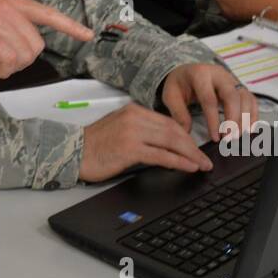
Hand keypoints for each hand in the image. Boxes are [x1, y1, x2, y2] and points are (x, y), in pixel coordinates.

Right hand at [0, 0, 92, 77]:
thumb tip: (1, 39)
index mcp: (9, 0)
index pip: (47, 12)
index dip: (69, 25)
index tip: (87, 34)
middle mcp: (9, 9)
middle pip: (36, 45)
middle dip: (21, 61)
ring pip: (24, 56)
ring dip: (8, 68)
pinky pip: (8, 60)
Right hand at [80, 103, 212, 181]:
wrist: (71, 152)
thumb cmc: (94, 145)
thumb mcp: (119, 129)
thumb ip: (140, 131)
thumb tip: (165, 145)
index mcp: (133, 110)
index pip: (168, 122)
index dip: (186, 135)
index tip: (197, 147)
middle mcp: (134, 118)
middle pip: (173, 130)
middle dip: (193, 146)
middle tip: (206, 158)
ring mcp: (132, 132)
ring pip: (171, 141)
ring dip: (191, 154)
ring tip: (202, 164)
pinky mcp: (129, 148)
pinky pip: (161, 155)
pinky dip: (178, 161)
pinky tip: (189, 167)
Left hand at [161, 63, 257, 141]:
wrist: (188, 72)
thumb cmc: (180, 84)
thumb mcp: (171, 95)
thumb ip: (178, 113)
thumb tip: (187, 132)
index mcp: (200, 74)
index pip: (209, 99)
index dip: (213, 120)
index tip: (215, 137)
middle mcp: (219, 75)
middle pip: (232, 96)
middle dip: (233, 119)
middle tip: (230, 138)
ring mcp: (232, 79)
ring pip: (245, 97)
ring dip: (245, 119)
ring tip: (237, 137)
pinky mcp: (239, 87)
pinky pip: (251, 100)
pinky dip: (253, 115)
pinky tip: (249, 129)